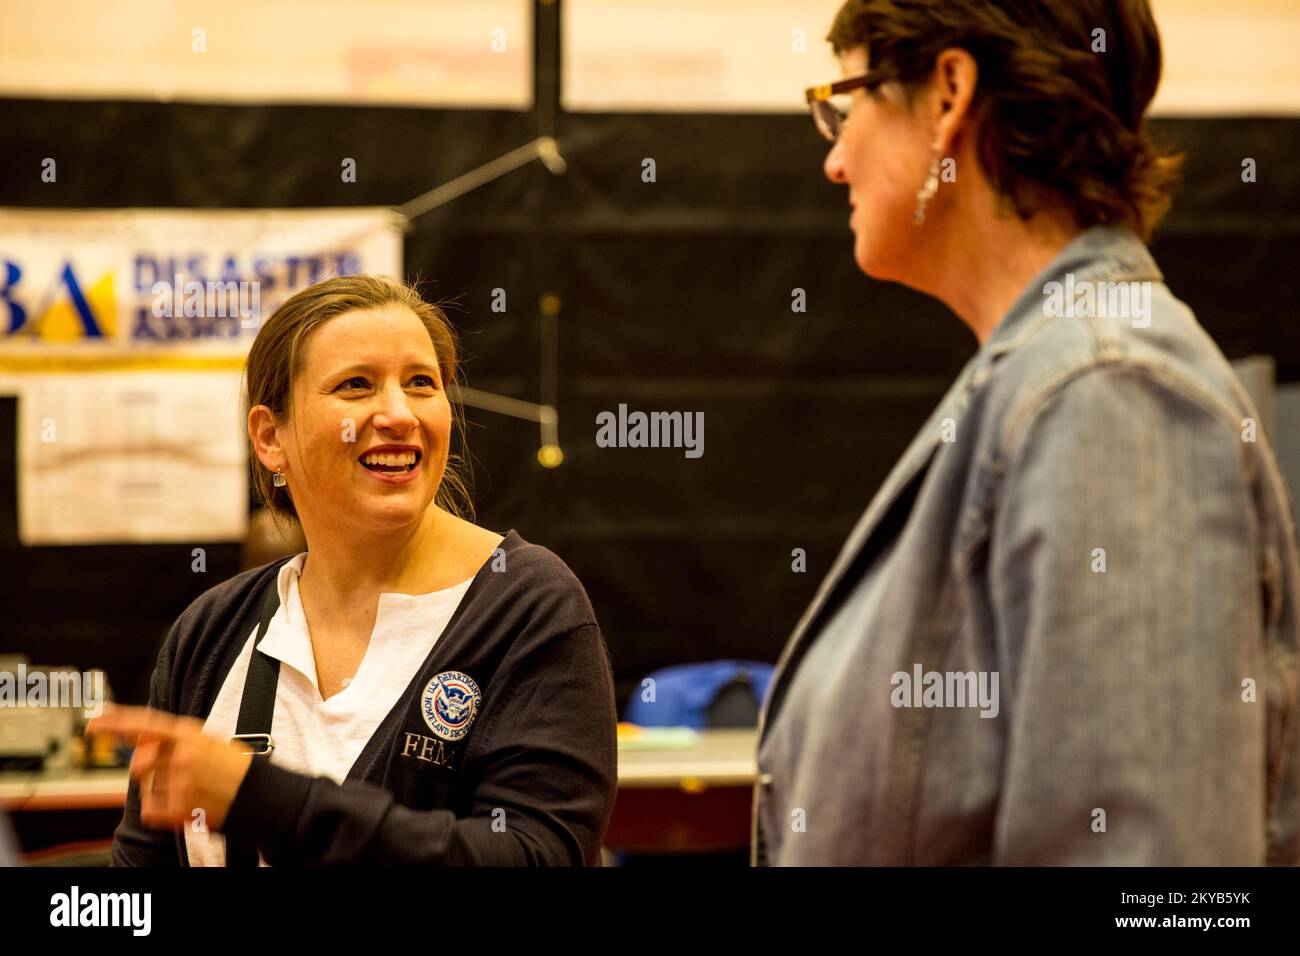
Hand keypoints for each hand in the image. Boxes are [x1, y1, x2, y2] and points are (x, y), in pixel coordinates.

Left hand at [88, 704, 253, 832]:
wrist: (262, 795)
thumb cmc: (234, 768)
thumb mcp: (208, 741)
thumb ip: (173, 740)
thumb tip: (138, 742)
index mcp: (191, 734)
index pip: (146, 724)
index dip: (117, 722)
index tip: (94, 722)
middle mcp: (184, 756)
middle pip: (140, 762)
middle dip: (145, 769)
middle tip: (167, 774)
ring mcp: (182, 783)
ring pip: (147, 788)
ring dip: (161, 792)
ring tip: (190, 790)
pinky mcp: (181, 809)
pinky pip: (150, 811)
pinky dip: (161, 812)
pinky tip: (184, 806)